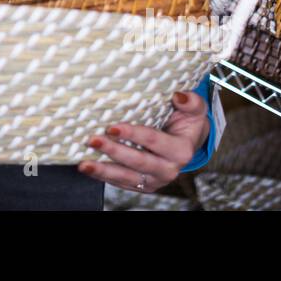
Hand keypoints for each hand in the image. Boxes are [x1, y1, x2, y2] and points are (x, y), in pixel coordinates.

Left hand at [76, 90, 209, 191]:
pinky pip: (121, 183)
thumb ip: (192, 101)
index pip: (153, 141)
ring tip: (84, 164)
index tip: (112, 127)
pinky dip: (104, 177)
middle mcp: (169, 169)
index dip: (133, 134)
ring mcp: (154, 180)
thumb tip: (179, 96)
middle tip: (93, 140)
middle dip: (114, 152)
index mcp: (181, 151)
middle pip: (138, 162)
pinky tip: (89, 169)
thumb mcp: (195, 109)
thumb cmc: (186, 121)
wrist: (186, 141)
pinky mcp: (142, 184)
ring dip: (103, 171)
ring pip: (126, 177)